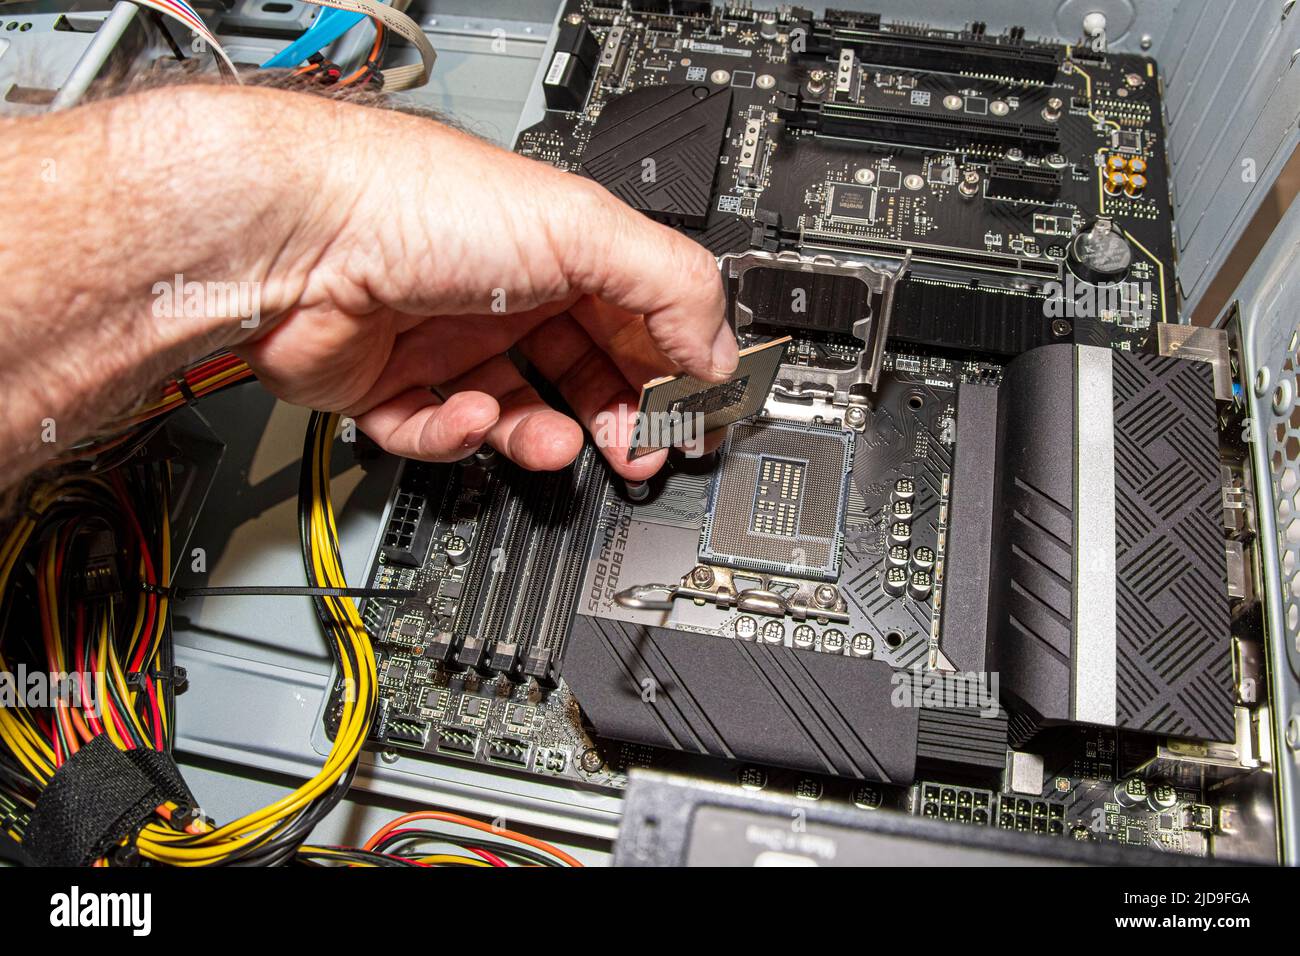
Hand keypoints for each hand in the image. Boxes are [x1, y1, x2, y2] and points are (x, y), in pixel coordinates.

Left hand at [231, 88, 736, 479]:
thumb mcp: (583, 227)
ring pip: (520, 413)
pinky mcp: (394, 387)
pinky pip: (444, 434)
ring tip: (556, 440)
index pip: (642, 317)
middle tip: (640, 450)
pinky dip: (461, 435)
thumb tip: (717, 349)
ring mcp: (450, 341)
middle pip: (587, 373)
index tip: (692, 412)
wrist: (295, 234)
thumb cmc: (417, 204)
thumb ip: (671, 285)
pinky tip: (469, 413)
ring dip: (544, 435)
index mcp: (562, 249)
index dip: (672, 366)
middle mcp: (508, 292)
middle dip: (620, 417)